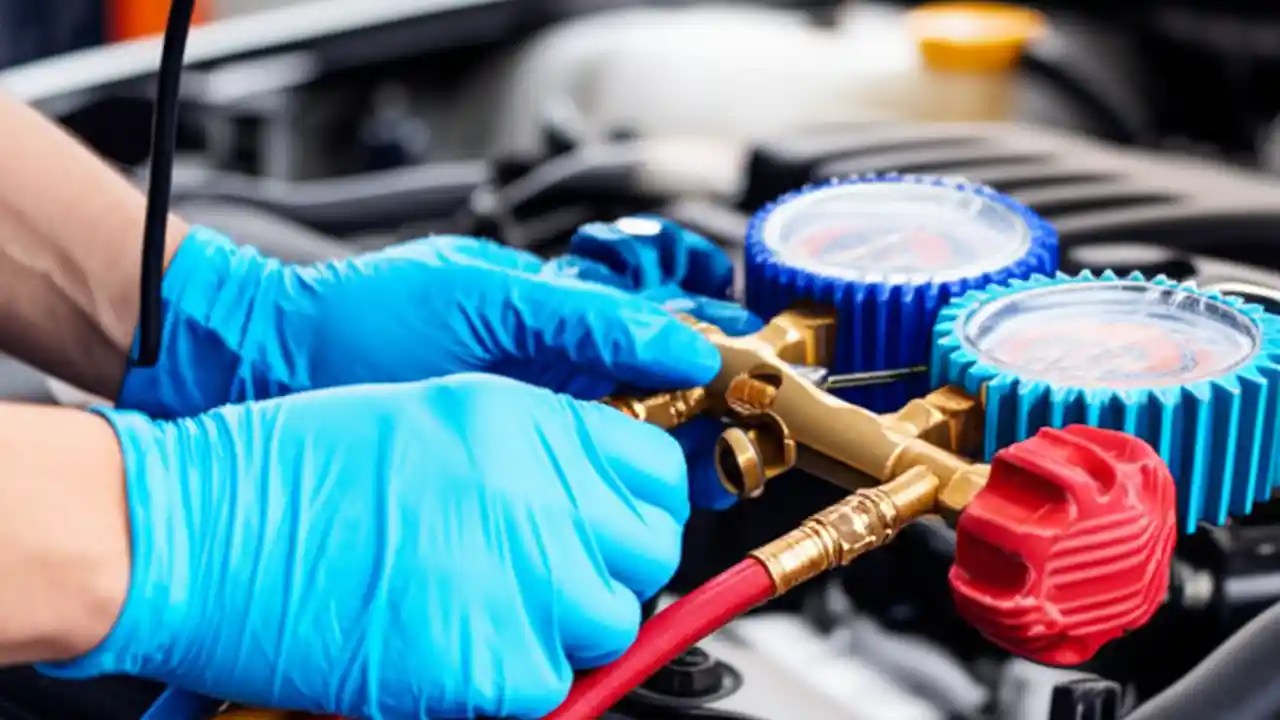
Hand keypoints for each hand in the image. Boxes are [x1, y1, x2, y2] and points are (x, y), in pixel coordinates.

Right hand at [43, 374, 688, 718]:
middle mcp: (539, 491)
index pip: (653, 468)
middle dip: (614, 568)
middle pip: (649, 550)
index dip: (641, 502)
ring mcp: (522, 574)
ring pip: (611, 623)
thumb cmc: (289, 468)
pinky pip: (553, 683)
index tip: (619, 523)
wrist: (201, 524)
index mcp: (524, 420)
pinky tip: (460, 647)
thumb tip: (582, 497)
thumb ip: (523, 453)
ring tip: (498, 614)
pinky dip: (518, 679)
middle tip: (559, 578)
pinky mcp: (489, 656)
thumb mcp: (430, 418)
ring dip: (568, 627)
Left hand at [122, 220, 754, 508]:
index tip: (751, 371)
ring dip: (680, 455)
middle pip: (667, 389)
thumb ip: (586, 316)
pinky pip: (585, 478)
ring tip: (706, 471)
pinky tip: (644, 503)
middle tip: (741, 433)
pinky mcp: (515, 469)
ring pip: (638, 439)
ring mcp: (539, 419)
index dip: (715, 344)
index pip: (665, 322)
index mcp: (561, 308)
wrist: (274, 370)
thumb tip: (682, 340)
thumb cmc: (364, 314)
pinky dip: (623, 490)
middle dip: (712, 410)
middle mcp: (560, 365)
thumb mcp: (484, 295)